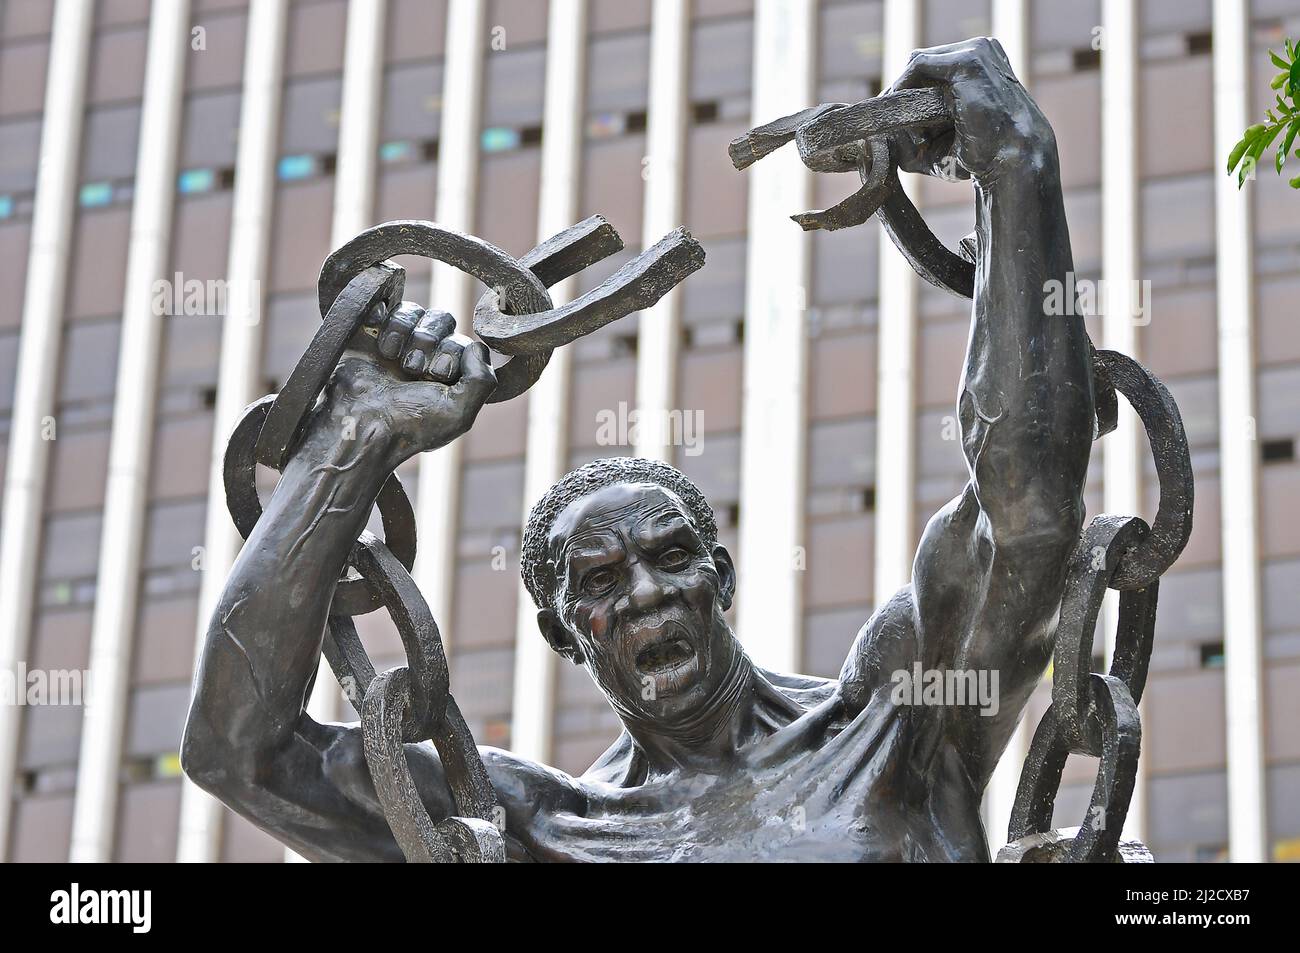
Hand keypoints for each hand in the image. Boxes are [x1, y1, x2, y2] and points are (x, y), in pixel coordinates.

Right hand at [325, 301, 496, 465]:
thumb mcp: (458, 414)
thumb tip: (478, 346)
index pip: (463, 341)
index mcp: (448, 374)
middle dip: (428, 342)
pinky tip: (377, 343)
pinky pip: (383, 306)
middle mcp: (425, 356)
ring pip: (413, 310)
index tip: (436, 377)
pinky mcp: (368, 333)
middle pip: (441, 318)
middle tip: (412, 369)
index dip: (451, 353)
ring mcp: (396, 343)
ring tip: (391, 357)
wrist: (359, 423)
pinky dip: (382, 320)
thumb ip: (483, 381)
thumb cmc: (409, 424)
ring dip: (404, 332)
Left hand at [885, 37, 1056, 184]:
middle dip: (906, 95)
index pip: (931, 67)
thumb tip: (877, 126)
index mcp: (981, 64)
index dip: (908, 91)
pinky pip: (918, 66)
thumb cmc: (982, 155)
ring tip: (915, 131)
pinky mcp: (968, 62)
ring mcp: (977, 52)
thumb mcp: (945, 135)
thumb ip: (914, 125)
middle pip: (922, 64)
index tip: (895, 118)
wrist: (1013, 161)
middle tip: (900, 128)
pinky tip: (905, 113)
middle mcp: (981, 51)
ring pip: (918, 65)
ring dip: (907, 96)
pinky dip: (904, 88)